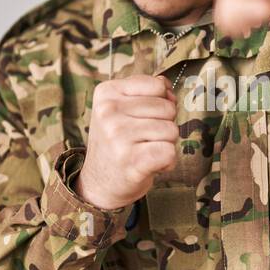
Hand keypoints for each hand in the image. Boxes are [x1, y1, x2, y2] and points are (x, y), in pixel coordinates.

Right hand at [75, 75, 178, 209]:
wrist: (98, 184)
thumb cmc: (117, 143)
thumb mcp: (121, 109)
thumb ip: (147, 93)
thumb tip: (169, 90)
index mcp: (106, 92)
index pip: (157, 85)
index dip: (160, 102)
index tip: (144, 117)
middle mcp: (109, 111)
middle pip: (168, 108)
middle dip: (164, 125)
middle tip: (143, 139)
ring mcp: (119, 136)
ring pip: (172, 130)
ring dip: (165, 144)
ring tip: (145, 151)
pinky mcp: (132, 159)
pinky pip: (170, 152)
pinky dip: (167, 162)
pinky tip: (150, 165)